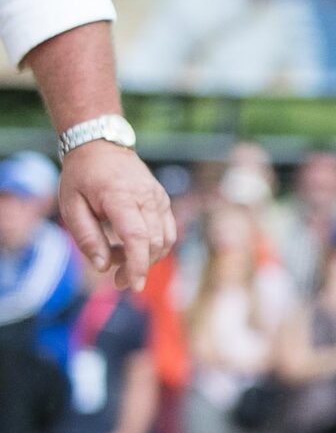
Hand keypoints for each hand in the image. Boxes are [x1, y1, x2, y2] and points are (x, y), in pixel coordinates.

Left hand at [57, 142, 175, 290]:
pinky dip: (153, 247)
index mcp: (120, 196)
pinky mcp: (163, 201)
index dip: (137, 264)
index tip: (132, 286)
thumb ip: (87, 237)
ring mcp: (159, 198)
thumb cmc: (82, 177)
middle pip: (153, 243)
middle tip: (116, 278)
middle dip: (138, 266)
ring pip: (165, 240)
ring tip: (121, 258)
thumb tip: (103, 266)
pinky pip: (167, 232)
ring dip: (147, 258)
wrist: (100, 146)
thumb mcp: (71, 206)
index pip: (137, 237)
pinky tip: (133, 247)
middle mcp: (146, 197)